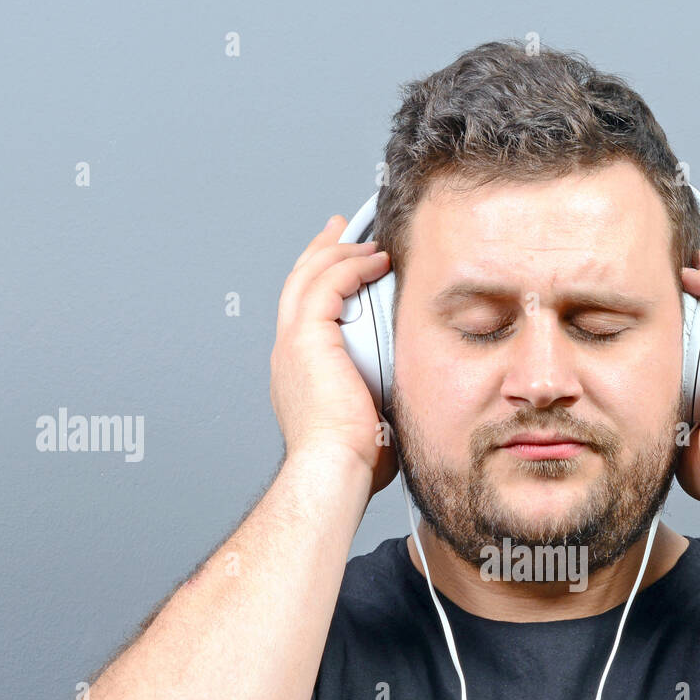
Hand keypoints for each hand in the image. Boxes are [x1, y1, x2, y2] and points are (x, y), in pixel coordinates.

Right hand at [270, 215, 398, 493]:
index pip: (306, 315)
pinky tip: (377, 260)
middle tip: (340, 229)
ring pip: (309, 276)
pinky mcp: (306, 338)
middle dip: (320, 253)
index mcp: (299, 375)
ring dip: (339, 252)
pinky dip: (352, 265)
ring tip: (368, 241)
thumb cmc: (354, 463)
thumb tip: (411, 395)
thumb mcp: (372, 421)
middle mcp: (288, 355)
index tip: (345, 267)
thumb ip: (383, 398)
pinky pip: (327, 283)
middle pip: (298, 285)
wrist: (334, 470)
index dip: (322, 285)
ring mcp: (292, 344)